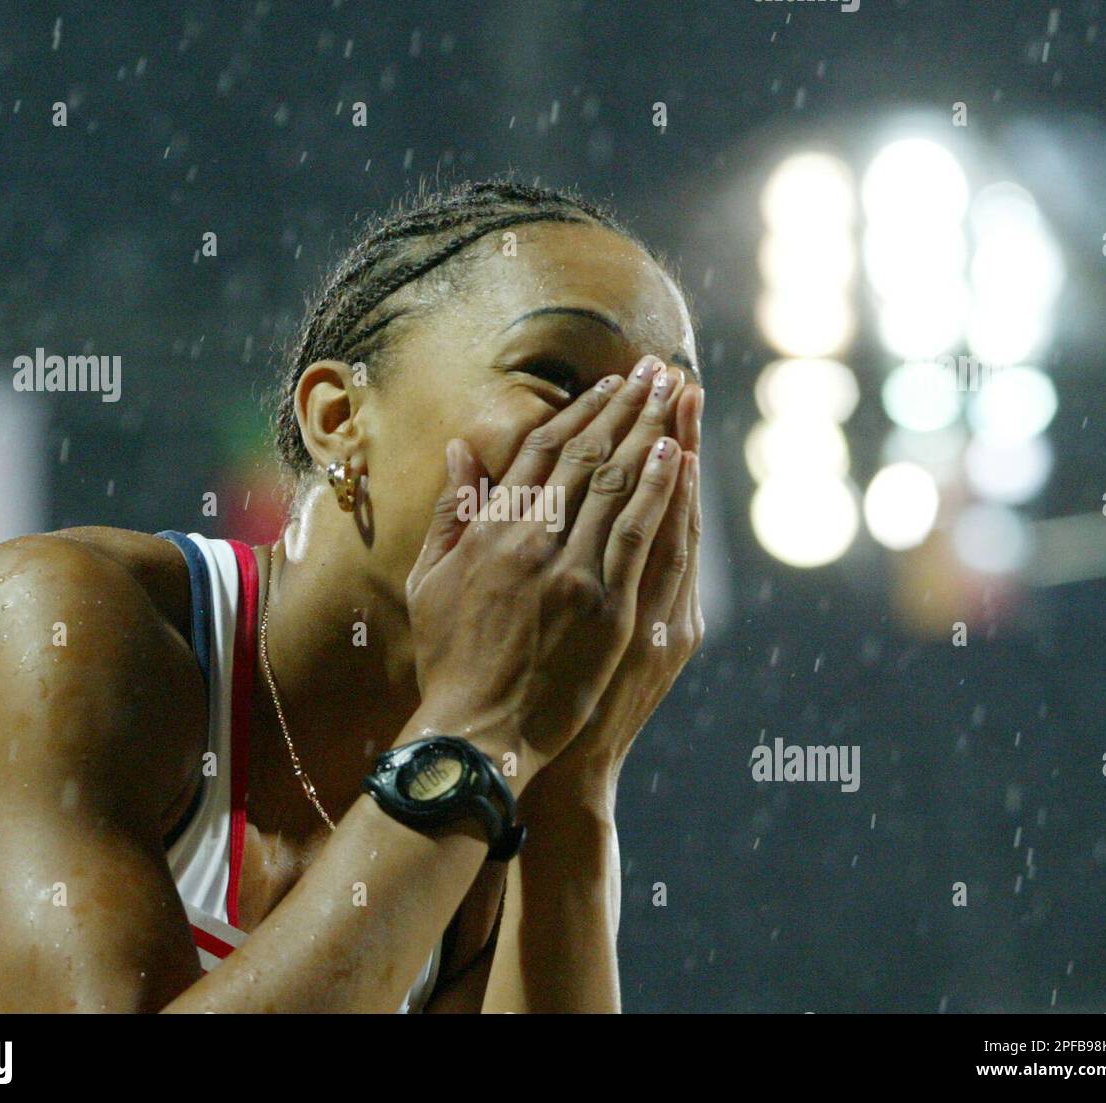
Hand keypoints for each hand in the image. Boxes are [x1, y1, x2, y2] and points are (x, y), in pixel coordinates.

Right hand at [405, 355, 687, 781]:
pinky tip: (676, 456)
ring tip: (673, 393)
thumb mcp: (429, 579)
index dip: (579, 413)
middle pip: (586, 456)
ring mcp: (572, 572)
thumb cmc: (449, 658)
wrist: (475, 732)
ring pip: (616, 485)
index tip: (608, 386)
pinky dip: (657, 490)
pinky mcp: (607, 608)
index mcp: (489, 529)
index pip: (541, 453)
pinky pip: (638, 535)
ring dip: (647, 432)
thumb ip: (452, 511)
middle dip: (624, 406)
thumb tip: (462, 449)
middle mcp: (530, 540)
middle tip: (653, 368)